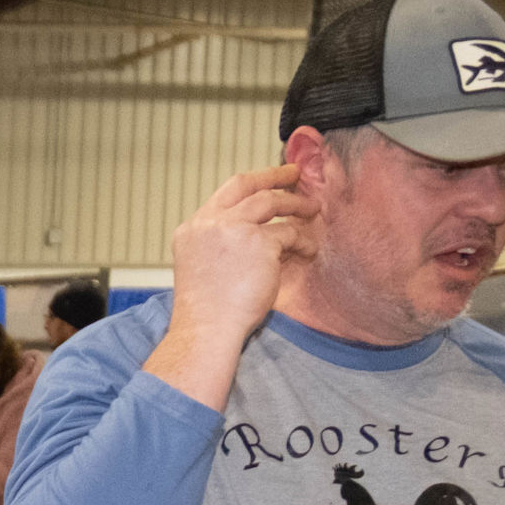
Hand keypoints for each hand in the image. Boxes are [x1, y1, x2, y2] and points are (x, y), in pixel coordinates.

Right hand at [148, 165, 318, 406]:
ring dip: (295, 204)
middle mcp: (209, 223)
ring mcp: (233, 228)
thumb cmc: (207, 313)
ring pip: (271, 202)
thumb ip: (219, 244)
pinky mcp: (258, 242)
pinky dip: (303, 241)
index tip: (267, 181)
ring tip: (312, 209)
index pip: (224, 195)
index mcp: (192, 229)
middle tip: (294, 174)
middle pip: (247, 186)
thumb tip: (252, 233)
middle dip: (274, 176)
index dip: (250, 184)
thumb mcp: (201, 267)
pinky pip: (289, 232)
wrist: (206, 331)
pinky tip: (309, 250)